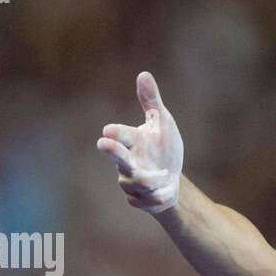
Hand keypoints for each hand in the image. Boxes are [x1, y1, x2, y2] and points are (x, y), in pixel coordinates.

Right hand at [97, 71, 184, 212]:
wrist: (172, 178)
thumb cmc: (163, 147)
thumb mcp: (162, 123)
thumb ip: (151, 102)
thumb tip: (144, 74)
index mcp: (132, 140)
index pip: (120, 134)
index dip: (114, 133)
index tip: (108, 131)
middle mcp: (127, 161)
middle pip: (116, 157)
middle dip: (111, 151)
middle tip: (103, 144)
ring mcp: (131, 181)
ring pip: (138, 182)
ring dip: (155, 180)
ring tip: (165, 174)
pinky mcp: (138, 200)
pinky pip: (148, 201)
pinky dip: (161, 196)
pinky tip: (167, 191)